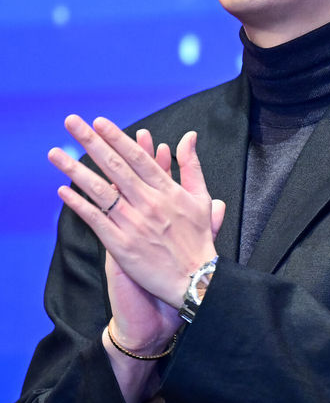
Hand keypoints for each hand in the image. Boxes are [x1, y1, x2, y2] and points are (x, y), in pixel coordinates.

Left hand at [49, 115, 223, 350]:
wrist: (195, 280)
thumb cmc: (198, 239)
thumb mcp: (201, 197)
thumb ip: (191, 164)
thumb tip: (189, 136)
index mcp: (167, 190)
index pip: (137, 157)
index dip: (117, 138)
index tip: (99, 122)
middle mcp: (148, 203)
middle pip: (115, 167)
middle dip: (91, 142)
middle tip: (72, 123)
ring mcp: (133, 224)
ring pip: (100, 191)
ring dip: (75, 170)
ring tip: (56, 154)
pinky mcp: (121, 246)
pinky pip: (95, 220)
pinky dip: (78, 205)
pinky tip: (63, 191)